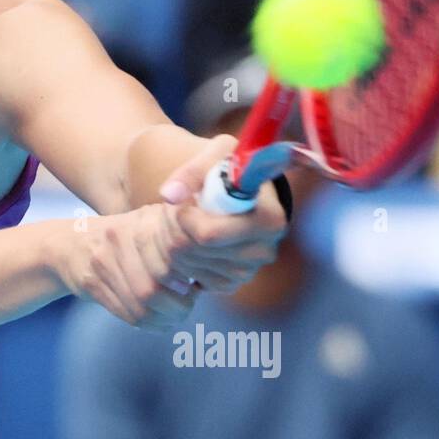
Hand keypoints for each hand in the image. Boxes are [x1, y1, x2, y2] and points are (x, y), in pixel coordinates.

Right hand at [47, 203, 202, 330]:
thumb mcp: (149, 224)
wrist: (68, 244)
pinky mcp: (91, 284)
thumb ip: (178, 238)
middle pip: (156, 287)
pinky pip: (127, 314)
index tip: (195, 286)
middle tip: (187, 304)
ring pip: (142, 306)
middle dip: (178, 305)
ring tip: (172, 314)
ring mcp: (102, 262)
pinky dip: (148, 323)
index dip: (188, 280)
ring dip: (164, 318)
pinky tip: (155, 318)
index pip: (175, 261)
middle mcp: (120, 238)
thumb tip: (212, 268)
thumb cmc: (121, 238)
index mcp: (142, 222)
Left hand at [156, 134, 287, 292]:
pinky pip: (189, 276)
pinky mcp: (230, 283)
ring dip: (171, 239)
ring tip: (178, 218)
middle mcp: (263, 251)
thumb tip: (170, 195)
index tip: (182, 199)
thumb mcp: (217, 155)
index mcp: (269, 220)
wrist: (239, 193)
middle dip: (173, 225)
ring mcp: (247, 271)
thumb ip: (193, 170)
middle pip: (194, 250)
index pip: (209, 233)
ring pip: (187, 264)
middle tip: (172, 207)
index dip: (185, 216)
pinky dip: (177, 257)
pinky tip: (183, 236)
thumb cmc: (230, 170)